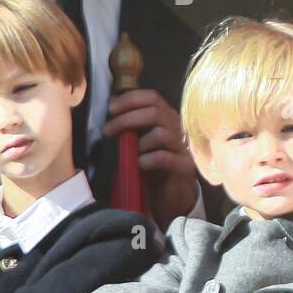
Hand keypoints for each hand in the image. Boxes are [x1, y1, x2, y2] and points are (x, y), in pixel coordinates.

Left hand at [103, 88, 198, 226]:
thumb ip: (130, 124)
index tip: (111, 108)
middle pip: (155, 112)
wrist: (171, 195)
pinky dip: (146, 160)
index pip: (152, 97)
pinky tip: (138, 166)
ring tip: (129, 153)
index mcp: (166, 118)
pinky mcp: (184, 167)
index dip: (131, 99)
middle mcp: (177, 128)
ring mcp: (183, 147)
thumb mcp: (140, 141)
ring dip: (139, 142)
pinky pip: (164, 158)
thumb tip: (112, 103)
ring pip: (161, 134)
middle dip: (127, 119)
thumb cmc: (153, 165)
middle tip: (108, 130)